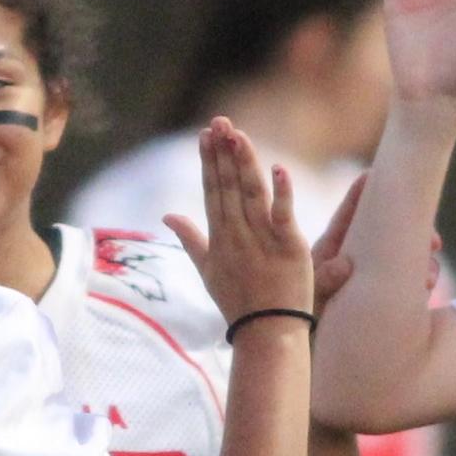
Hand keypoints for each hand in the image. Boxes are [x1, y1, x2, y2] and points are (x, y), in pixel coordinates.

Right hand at [165, 118, 313, 326]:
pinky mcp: (288, 247)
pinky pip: (283, 214)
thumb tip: (167, 216)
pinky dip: (281, 192)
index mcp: (219, 238)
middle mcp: (237, 234)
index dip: (209, 162)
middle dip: (223, 153)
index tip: (206, 135)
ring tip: (239, 135)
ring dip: (244, 162)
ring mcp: (261, 240)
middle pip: (228, 186)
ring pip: (251, 193)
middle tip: (220, 122)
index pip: (212, 192)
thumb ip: (190, 240)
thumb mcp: (207, 271)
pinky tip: (277, 168)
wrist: (265, 334)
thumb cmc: (238, 305)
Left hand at [311, 174, 440, 307]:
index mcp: (333, 248)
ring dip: (421, 263)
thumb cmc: (302, 318)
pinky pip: (405, 284)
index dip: (365, 191)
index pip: (351, 212)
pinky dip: (418, 285)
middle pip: (388, 232)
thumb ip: (325, 280)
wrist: (304, 349)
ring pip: (403, 258)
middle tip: (435, 242)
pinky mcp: (379, 297)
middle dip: (414, 232)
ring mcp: (368, 277)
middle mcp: (353, 258)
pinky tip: (425, 292)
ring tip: (428, 279)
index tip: (379, 172)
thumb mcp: (312, 297)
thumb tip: (346, 265)